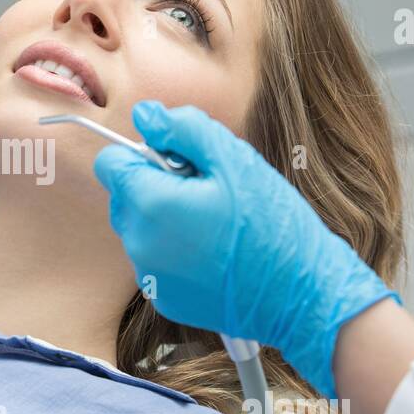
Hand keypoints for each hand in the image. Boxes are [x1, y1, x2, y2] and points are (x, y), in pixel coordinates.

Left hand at [91, 100, 396, 397]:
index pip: (110, 164)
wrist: (303, 295)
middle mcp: (139, 245)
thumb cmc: (273, 225)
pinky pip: (155, 261)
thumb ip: (183, 130)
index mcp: (150, 204)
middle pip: (124, 197)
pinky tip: (216, 253)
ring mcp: (150, 278)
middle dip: (155, 186)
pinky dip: (175, 251)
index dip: (144, 155)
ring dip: (165, 219)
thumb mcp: (234, 160)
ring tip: (216, 224)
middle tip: (207, 192)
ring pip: (139, 229)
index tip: (180, 163)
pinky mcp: (165, 299)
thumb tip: (145, 114)